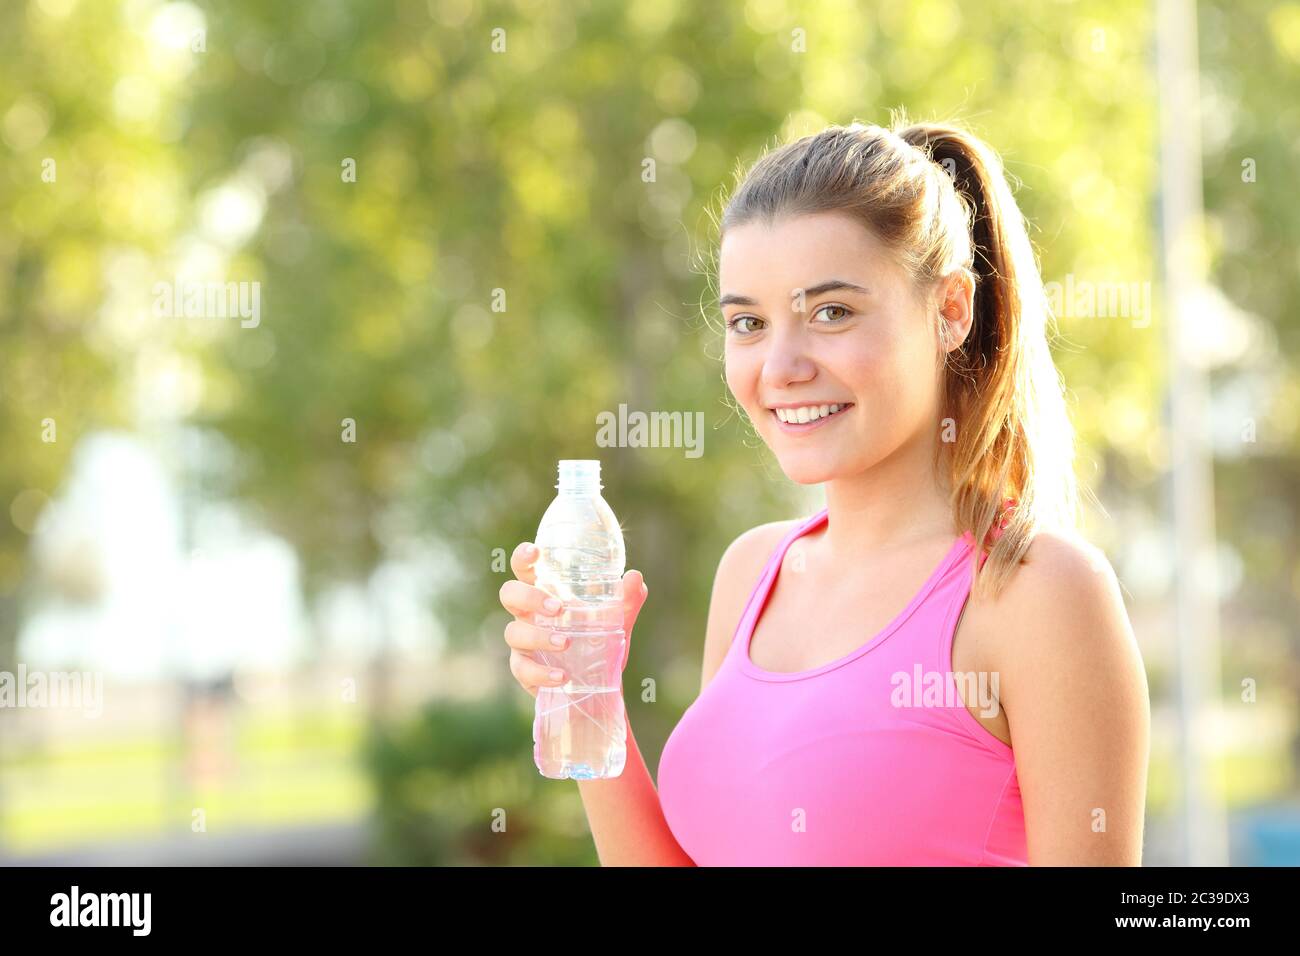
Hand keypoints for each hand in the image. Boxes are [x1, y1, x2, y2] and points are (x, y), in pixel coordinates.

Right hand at [499, 541, 647, 697]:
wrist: (595, 686)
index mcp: (545, 592)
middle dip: (529, 597)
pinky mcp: (524, 670)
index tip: (535, 552)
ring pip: (513, 632)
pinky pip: (522, 670)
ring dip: (539, 636)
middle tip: (558, 607)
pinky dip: (541, 673)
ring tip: (566, 643)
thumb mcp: (617, 620)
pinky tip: (562, 676)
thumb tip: (635, 577)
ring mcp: (523, 642)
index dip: (523, 557)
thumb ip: (628, 599)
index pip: (525, 568)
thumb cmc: (598, 641)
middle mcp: (527, 614)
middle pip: (509, 594)